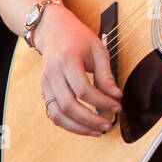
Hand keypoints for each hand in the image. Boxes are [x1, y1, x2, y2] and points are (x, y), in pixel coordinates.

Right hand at [35, 5, 122, 136]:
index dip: (102, 101)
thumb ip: (105, 74)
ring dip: (79, 127)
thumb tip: (116, 96)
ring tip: (98, 131)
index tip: (117, 106)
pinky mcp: (44, 91)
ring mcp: (45, 84)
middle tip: (108, 125)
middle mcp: (52, 74)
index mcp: (67, 60)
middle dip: (90, 120)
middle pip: (69, 105)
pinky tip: (84, 127)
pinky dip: (68, 124)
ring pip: (58, 114)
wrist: (52, 30)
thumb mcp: (97, 49)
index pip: (83, 89)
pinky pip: (53, 113)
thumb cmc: (77, 38)